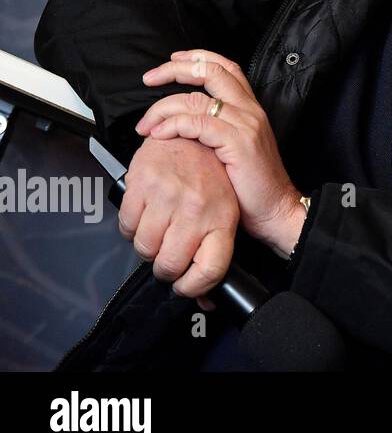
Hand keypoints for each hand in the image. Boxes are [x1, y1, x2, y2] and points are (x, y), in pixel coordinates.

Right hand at [119, 133, 238, 309]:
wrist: (196, 134)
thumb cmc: (211, 176)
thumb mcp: (225, 211)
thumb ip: (213, 253)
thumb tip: (205, 299)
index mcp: (222, 218)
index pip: (211, 269)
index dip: (194, 287)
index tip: (185, 287)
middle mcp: (197, 209)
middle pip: (169, 266)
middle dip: (164, 268)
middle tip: (166, 254)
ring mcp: (169, 196)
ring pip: (143, 248)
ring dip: (146, 245)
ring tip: (158, 227)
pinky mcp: (143, 184)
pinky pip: (126, 226)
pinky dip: (131, 226)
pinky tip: (146, 211)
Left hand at [135, 49, 305, 257]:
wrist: (276, 210)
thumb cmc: (251, 186)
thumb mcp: (234, 149)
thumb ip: (214, 129)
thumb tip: (179, 121)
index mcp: (250, 108)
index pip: (226, 67)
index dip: (197, 57)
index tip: (172, 60)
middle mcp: (250, 110)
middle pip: (210, 71)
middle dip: (174, 69)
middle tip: (148, 79)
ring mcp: (245, 124)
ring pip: (197, 98)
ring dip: (163, 108)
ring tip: (146, 125)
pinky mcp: (238, 142)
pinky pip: (197, 123)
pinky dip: (172, 125)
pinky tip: (159, 135)